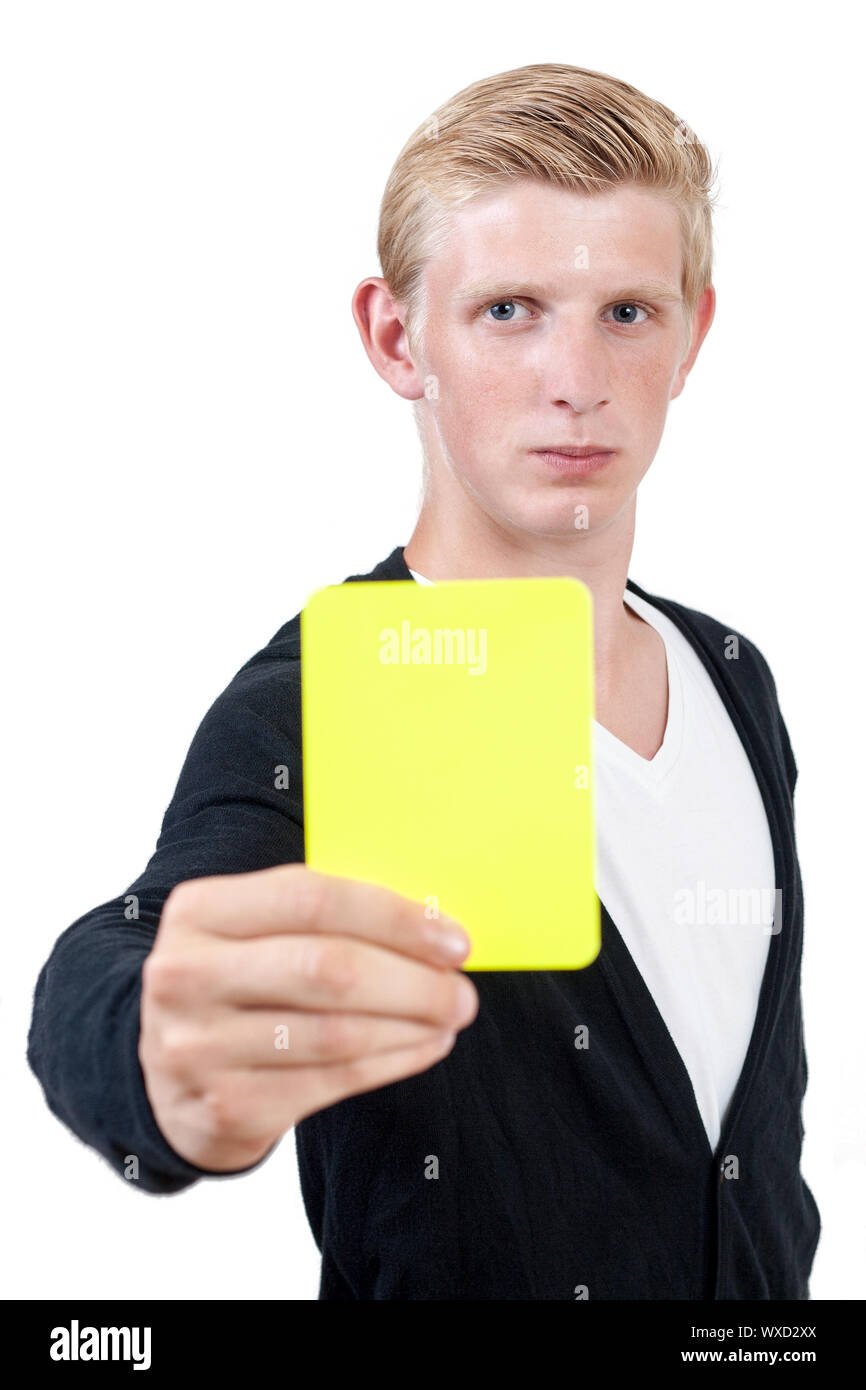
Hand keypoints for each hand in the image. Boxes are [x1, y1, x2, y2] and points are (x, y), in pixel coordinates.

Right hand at [138, 864, 477, 1171]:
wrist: (161, 1072)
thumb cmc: (236, 981)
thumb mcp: (252, 930)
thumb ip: (321, 915)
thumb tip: (431, 926)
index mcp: (199, 910)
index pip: (313, 899)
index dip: (394, 918)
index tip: (453, 938)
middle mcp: (188, 975)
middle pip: (329, 969)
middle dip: (413, 980)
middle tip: (461, 988)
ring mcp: (200, 1047)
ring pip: (337, 1033)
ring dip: (411, 1025)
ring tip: (449, 1016)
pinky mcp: (225, 1106)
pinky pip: (332, 1082)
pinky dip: (391, 1063)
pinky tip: (421, 1046)